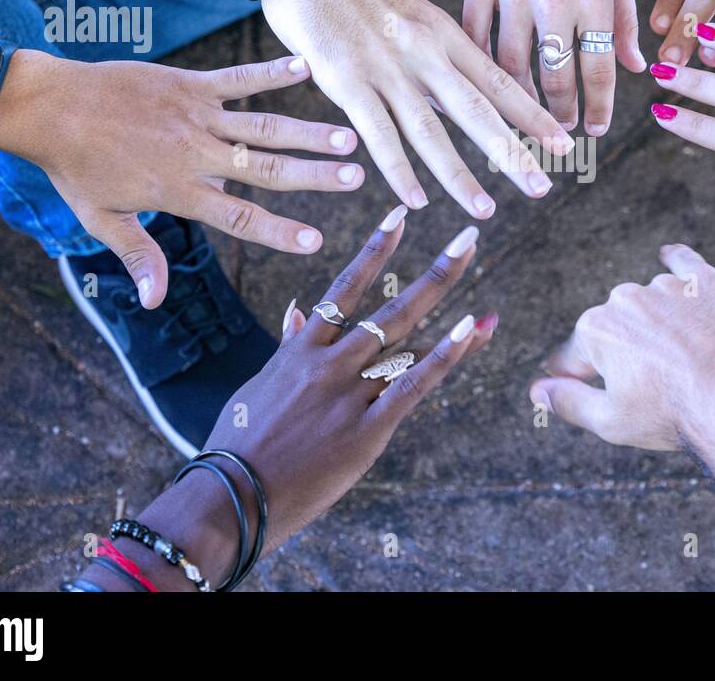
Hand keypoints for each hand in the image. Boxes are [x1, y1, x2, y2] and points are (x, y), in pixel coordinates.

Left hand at [0, 52, 360, 308]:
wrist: (47, 106)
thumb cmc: (75, 168)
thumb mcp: (102, 220)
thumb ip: (139, 257)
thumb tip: (156, 301)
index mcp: (179, 191)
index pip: (240, 218)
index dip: (280, 232)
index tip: (318, 242)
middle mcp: (195, 154)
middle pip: (267, 169)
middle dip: (316, 175)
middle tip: (358, 178)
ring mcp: (195, 115)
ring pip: (263, 126)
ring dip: (308, 131)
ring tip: (349, 136)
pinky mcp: (189, 85)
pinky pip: (238, 79)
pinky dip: (272, 73)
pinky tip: (306, 68)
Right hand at [135, 211, 497, 586]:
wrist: (228, 499)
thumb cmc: (239, 445)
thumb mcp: (258, 386)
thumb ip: (288, 347)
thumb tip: (300, 310)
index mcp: (301, 349)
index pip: (346, 287)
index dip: (376, 249)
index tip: (401, 216)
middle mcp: (329, 364)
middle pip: (392, 308)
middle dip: (436, 273)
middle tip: (470, 239)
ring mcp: (349, 396)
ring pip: (407, 343)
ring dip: (451, 312)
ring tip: (485, 297)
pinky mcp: (365, 431)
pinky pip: (412, 387)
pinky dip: (442, 357)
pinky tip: (470, 331)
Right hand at [255, 0, 572, 212]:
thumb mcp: (413, 16)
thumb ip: (440, 59)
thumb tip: (465, 101)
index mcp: (444, 34)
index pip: (499, 81)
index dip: (533, 116)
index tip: (564, 146)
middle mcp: (423, 51)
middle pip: (478, 110)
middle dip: (514, 153)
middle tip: (544, 188)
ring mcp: (385, 67)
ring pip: (431, 130)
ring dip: (460, 175)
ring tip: (485, 211)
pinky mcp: (345, 80)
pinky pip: (378, 133)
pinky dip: (399, 171)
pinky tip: (417, 201)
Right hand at [461, 0, 643, 136]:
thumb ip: (625, 21)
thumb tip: (636, 69)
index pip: (598, 70)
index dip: (597, 108)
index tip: (595, 131)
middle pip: (555, 77)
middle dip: (560, 113)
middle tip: (561, 130)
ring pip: (511, 65)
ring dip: (520, 99)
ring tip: (528, 114)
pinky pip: (477, 36)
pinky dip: (482, 65)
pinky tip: (491, 82)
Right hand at [532, 241, 714, 591]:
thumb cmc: (673, 416)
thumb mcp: (610, 421)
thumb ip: (567, 401)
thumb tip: (536, 391)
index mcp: (595, 329)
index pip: (574, 356)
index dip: (578, 378)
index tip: (587, 389)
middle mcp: (626, 299)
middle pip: (612, 326)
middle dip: (621, 350)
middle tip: (646, 384)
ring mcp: (667, 287)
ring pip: (648, 302)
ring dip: (653, 323)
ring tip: (678, 360)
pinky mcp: (706, 282)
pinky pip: (683, 263)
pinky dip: (676, 262)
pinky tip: (670, 257)